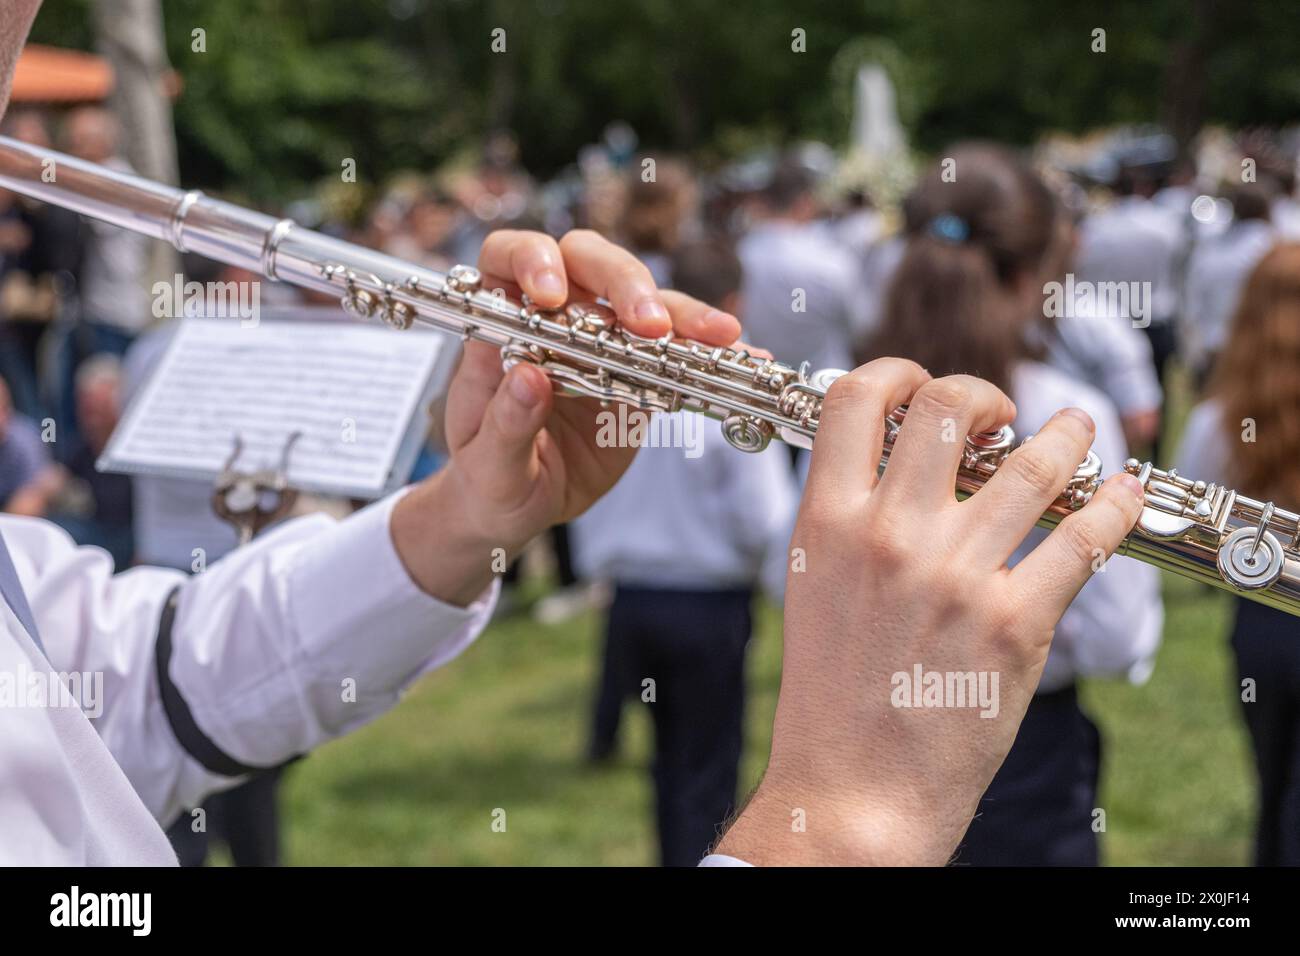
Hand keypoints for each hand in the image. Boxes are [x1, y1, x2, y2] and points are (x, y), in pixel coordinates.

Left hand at [392, 229, 740, 604]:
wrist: (518, 506)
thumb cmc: (487, 479)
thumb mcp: (487, 465)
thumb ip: (505, 423)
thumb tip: (529, 376)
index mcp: (501, 324)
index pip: (509, 258)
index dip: (531, 260)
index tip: (551, 294)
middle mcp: (552, 318)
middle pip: (589, 263)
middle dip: (624, 283)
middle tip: (649, 323)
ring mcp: (601, 342)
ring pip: (643, 302)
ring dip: (681, 314)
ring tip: (719, 335)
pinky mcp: (639, 373)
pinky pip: (679, 352)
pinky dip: (712, 354)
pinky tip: (745, 358)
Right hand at [716, 359, 1144, 864]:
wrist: (853, 788)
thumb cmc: (829, 692)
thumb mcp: (812, 584)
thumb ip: (849, 515)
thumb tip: (901, 456)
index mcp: (825, 523)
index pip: (856, 397)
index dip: (897, 372)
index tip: (923, 388)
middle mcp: (888, 536)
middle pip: (947, 405)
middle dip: (984, 394)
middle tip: (1000, 417)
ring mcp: (955, 576)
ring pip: (1034, 461)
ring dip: (1067, 432)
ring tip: (1077, 429)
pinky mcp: (1015, 622)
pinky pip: (1083, 538)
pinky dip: (1115, 506)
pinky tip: (1123, 494)